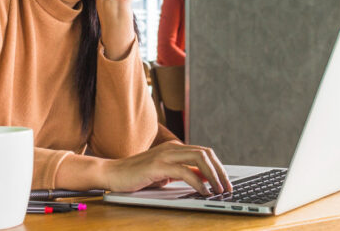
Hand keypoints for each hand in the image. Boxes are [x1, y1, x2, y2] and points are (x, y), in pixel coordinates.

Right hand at [104, 141, 231, 196]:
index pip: (204, 153)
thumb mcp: (164, 174)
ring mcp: (165, 154)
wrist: (112, 173)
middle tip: (227, 188)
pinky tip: (203, 192)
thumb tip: (204, 179)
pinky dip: (198, 182)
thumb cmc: (136, 176)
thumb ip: (182, 173)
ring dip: (213, 175)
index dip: (218, 167)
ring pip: (199, 158)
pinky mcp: (158, 165)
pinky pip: (185, 171)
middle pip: (206, 153)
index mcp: (175, 148)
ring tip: (218, 190)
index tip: (225, 182)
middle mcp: (172, 147)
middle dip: (220, 171)